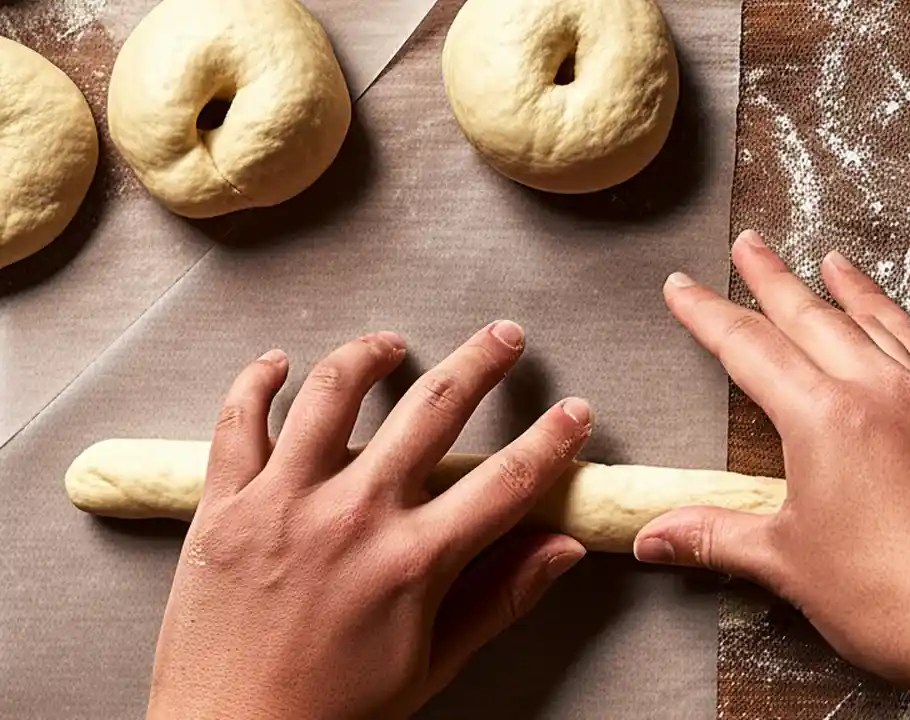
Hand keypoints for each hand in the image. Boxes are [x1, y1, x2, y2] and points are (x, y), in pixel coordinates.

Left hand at [148, 324, 592, 718]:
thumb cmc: (334, 712)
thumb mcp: (434, 664)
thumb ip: (501, 598)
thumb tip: (564, 549)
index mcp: (414, 560)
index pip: (507, 480)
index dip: (552, 440)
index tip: (574, 413)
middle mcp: (355, 515)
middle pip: (434, 409)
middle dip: (482, 362)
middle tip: (505, 335)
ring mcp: (284, 501)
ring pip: (334, 391)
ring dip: (373, 354)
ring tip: (392, 344)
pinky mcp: (224, 504)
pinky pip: (238, 419)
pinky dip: (257, 380)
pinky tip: (279, 362)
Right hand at [636, 231, 909, 718]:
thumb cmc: (889, 597)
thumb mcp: (787, 564)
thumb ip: (715, 538)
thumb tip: (649, 537)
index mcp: (824, 418)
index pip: (749, 349)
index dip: (707, 315)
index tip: (680, 286)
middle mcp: (877, 392)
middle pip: (811, 317)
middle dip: (770, 278)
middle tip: (747, 242)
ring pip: (876, 323)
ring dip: (845, 288)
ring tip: (829, 259)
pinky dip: (900, 324)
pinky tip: (895, 323)